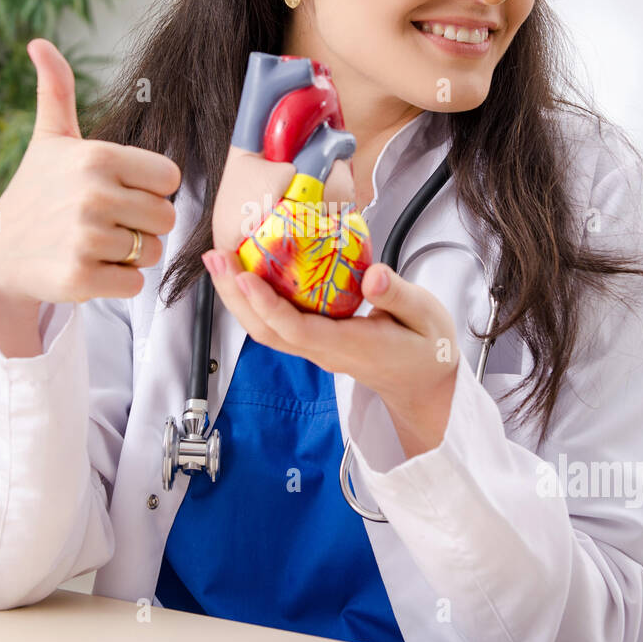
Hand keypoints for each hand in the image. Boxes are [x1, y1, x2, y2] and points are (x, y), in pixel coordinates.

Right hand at [0, 39, 181, 305]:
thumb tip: (39, 43)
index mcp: (97, 157)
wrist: (1, 252)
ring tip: (96, 243)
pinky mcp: (80, 278)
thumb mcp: (50, 139)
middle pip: (166, 217)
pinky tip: (89, 266)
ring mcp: (86, 238)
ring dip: (131, 254)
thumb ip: (57, 91)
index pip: (169, 178)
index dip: (151, 188)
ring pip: (152, 251)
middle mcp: (94, 195)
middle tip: (108, 221)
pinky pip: (134, 283)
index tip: (122, 190)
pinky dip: (118, 281)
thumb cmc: (37, 189)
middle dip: (144, 224)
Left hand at [201, 248, 459, 456]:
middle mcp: (323, 351)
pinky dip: (254, 299)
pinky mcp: (313, 341)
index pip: (298, 330)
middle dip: (235, 295)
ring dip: (237, 297)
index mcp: (349, 346)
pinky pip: (275, 323)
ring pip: (265, 329)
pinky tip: (246, 272)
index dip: (267, 304)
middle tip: (215, 257)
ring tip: (219, 261)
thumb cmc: (426, 348)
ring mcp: (315, 349)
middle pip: (267, 331)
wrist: (423, 384)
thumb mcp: (426, 317)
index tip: (245, 275)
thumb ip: (399, 296)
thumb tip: (373, 276)